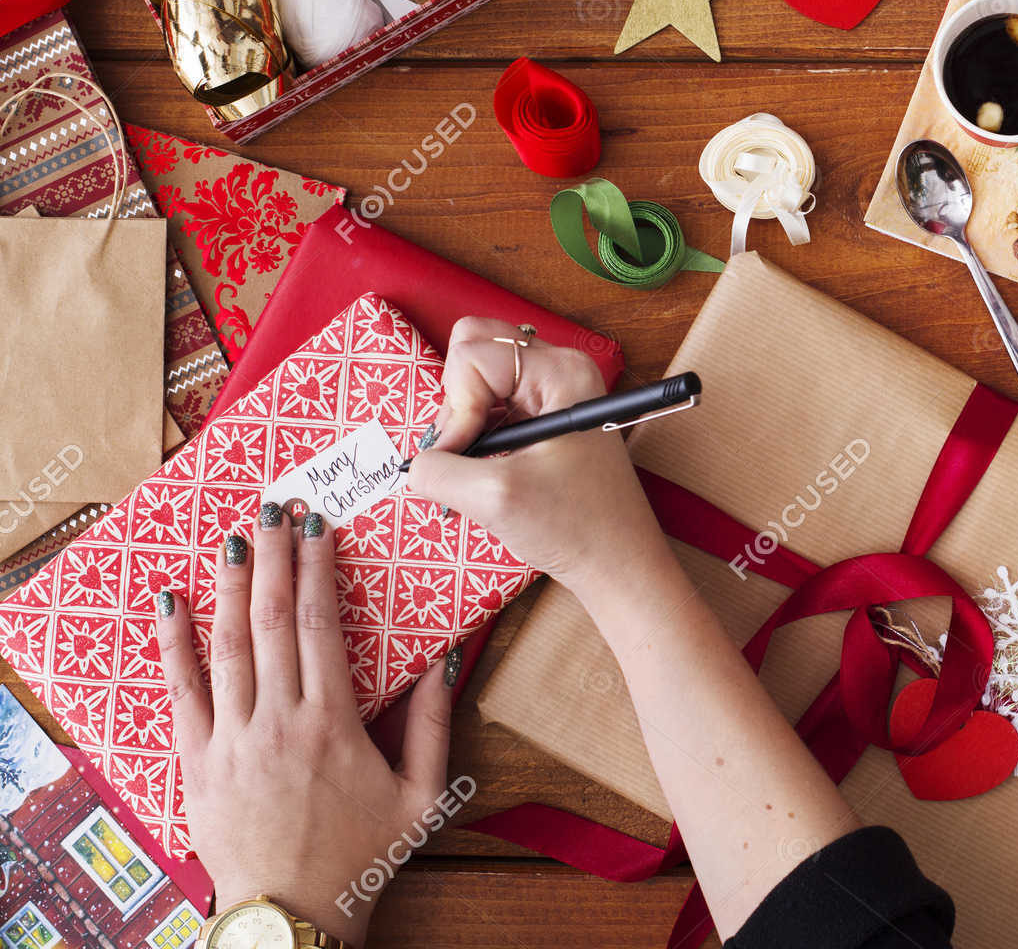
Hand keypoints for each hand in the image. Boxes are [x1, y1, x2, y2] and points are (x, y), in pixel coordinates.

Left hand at [155, 505, 453, 945]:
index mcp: (334, 723)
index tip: (319, 528)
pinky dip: (175, 646)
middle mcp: (279, 721)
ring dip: (231, 586)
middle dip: (276, 558)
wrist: (295, 915)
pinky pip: (182, 693)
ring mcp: (233, 741)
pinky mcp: (198, 764)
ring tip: (234, 539)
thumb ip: (435, 726)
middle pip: (272, 621)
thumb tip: (445, 662)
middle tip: (276, 509)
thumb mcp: (422, 795)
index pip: (321, 626)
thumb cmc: (363, 857)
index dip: (319, 569)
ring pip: (228, 646)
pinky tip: (172, 606)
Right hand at [404, 318, 668, 598]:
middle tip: (469, 447)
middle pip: (475, 345)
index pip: (472, 355)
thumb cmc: (574, 527)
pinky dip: (478, 426)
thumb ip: (438, 471)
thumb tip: (413, 464)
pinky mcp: (548, 410)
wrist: (616, 562)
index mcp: (561, 372)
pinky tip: (491, 462)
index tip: (463, 455)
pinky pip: (493, 396)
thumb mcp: (493, 498)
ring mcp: (556, 387)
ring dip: (466, 416)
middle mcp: (561, 368)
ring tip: (482, 462)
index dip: (456, 408)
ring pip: (479, 371)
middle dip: (457, 397)